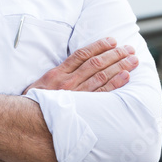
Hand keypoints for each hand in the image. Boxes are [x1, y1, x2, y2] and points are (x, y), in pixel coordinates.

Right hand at [22, 37, 137, 94]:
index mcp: (57, 73)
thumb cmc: (34, 104)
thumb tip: (72, 67)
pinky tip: (126, 76)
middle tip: (129, 49)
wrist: (28, 121)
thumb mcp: (40, 85)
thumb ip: (56, 76)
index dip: (98, 46)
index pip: (81, 54)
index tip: (112, 41)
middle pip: (95, 63)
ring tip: (132, 60)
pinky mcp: (83, 105)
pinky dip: (115, 83)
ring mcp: (76, 94)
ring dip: (119, 66)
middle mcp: (68, 81)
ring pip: (101, 75)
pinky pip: (102, 92)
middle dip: (114, 54)